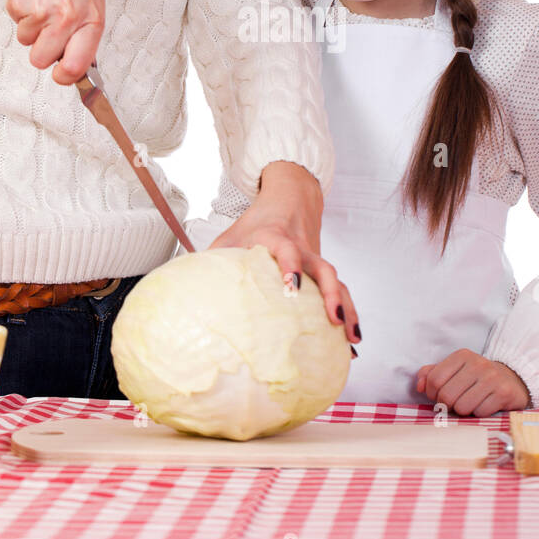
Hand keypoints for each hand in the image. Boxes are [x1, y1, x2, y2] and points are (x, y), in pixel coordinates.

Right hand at [2, 0, 105, 84]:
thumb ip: (84, 29)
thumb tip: (75, 62)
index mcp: (93, 18)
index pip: (79, 65)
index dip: (65, 75)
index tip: (60, 74)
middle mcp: (71, 18)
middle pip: (43, 60)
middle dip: (39, 49)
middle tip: (44, 26)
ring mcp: (46, 12)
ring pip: (26, 42)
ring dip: (28, 25)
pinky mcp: (22, 4)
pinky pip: (15, 22)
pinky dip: (18, 9)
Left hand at [206, 160, 360, 346]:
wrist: (289, 199)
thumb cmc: (256, 223)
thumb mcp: (231, 235)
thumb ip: (214, 259)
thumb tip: (185, 292)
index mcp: (276, 238)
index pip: (288, 249)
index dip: (291, 267)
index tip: (293, 288)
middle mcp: (302, 248)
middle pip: (324, 268)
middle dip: (331, 294)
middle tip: (334, 319)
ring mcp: (316, 258)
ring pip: (337, 282)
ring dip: (347, 308)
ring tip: (352, 338)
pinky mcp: (323, 269)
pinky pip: (339, 290)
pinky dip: (347, 313)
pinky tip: (351, 340)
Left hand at [416, 349, 529, 415]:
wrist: (512, 380)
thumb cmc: (476, 378)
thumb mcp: (454, 371)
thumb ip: (432, 374)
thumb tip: (419, 386)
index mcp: (462, 356)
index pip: (434, 379)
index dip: (433, 394)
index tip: (440, 397)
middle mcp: (477, 363)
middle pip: (446, 395)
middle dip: (448, 405)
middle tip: (456, 403)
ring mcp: (492, 377)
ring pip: (462, 407)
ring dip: (464, 411)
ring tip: (471, 403)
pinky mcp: (504, 393)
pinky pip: (479, 413)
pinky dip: (479, 414)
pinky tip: (485, 405)